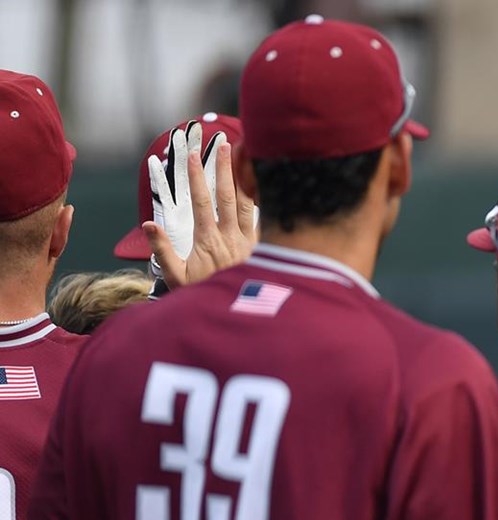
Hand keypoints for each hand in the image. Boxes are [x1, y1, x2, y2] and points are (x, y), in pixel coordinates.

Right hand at [145, 122, 257, 289]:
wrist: (237, 314)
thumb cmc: (202, 294)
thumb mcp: (176, 277)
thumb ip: (162, 250)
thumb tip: (148, 225)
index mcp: (209, 242)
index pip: (202, 203)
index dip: (197, 178)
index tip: (193, 156)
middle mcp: (232, 238)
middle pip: (229, 196)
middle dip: (224, 168)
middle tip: (222, 143)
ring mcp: (251, 241)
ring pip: (249, 203)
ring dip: (246, 176)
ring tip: (247, 153)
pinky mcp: (264, 246)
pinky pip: (264, 217)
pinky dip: (263, 196)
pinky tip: (263, 178)